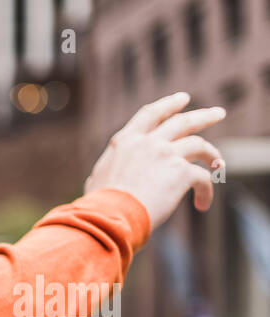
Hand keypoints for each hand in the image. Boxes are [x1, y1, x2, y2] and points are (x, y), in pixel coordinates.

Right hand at [85, 92, 225, 229]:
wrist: (109, 218)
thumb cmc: (98, 206)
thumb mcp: (96, 179)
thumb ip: (107, 170)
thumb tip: (98, 178)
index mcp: (126, 141)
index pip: (151, 114)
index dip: (169, 104)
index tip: (183, 98)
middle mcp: (148, 142)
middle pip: (183, 121)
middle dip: (204, 116)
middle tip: (218, 113)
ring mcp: (166, 154)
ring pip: (199, 144)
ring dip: (212, 153)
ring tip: (217, 163)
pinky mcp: (181, 172)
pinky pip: (203, 177)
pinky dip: (206, 190)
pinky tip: (203, 203)